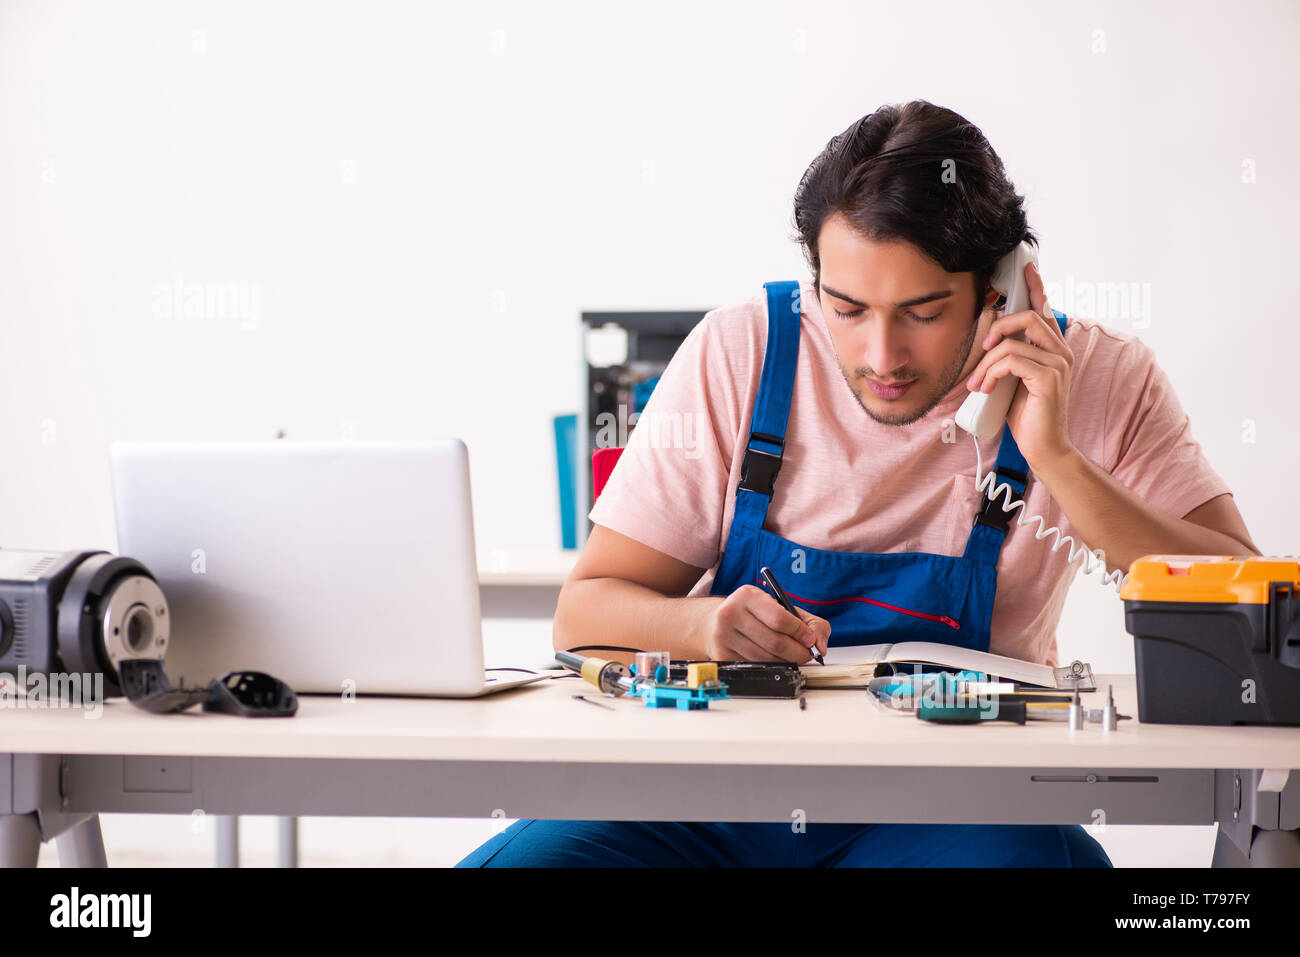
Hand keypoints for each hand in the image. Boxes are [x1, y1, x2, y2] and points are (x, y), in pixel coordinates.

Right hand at [696, 585, 830, 662]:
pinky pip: (756, 666)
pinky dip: (771, 665)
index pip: (779, 618)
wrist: (714, 622)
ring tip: (793, 657)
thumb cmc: (754, 614)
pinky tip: (776, 659)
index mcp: (747, 596)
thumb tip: (820, 646)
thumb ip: (810, 623)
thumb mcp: (780, 607)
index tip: (810, 640)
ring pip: (766, 657)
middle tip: (807, 654)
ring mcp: (724, 636)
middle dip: (797, 652)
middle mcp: (731, 614)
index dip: (799, 632)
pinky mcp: (722, 655)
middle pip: (774, 642)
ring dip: (786, 661)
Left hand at [964, 260, 1075, 472]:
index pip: (1045, 310)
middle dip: (998, 326)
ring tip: (978, 383)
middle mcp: (1060, 352)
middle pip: (1028, 316)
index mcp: (1053, 349)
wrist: (1043, 448)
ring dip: (986, 362)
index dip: (1036, 287)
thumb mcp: (1013, 380)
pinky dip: (991, 373)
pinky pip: (1012, 360)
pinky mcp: (1049, 378)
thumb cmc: (1027, 416)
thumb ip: (1009, 359)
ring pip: (1012, 342)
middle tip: (982, 346)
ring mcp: (1058, 364)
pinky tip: (986, 389)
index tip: (1027, 268)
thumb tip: (988, 343)